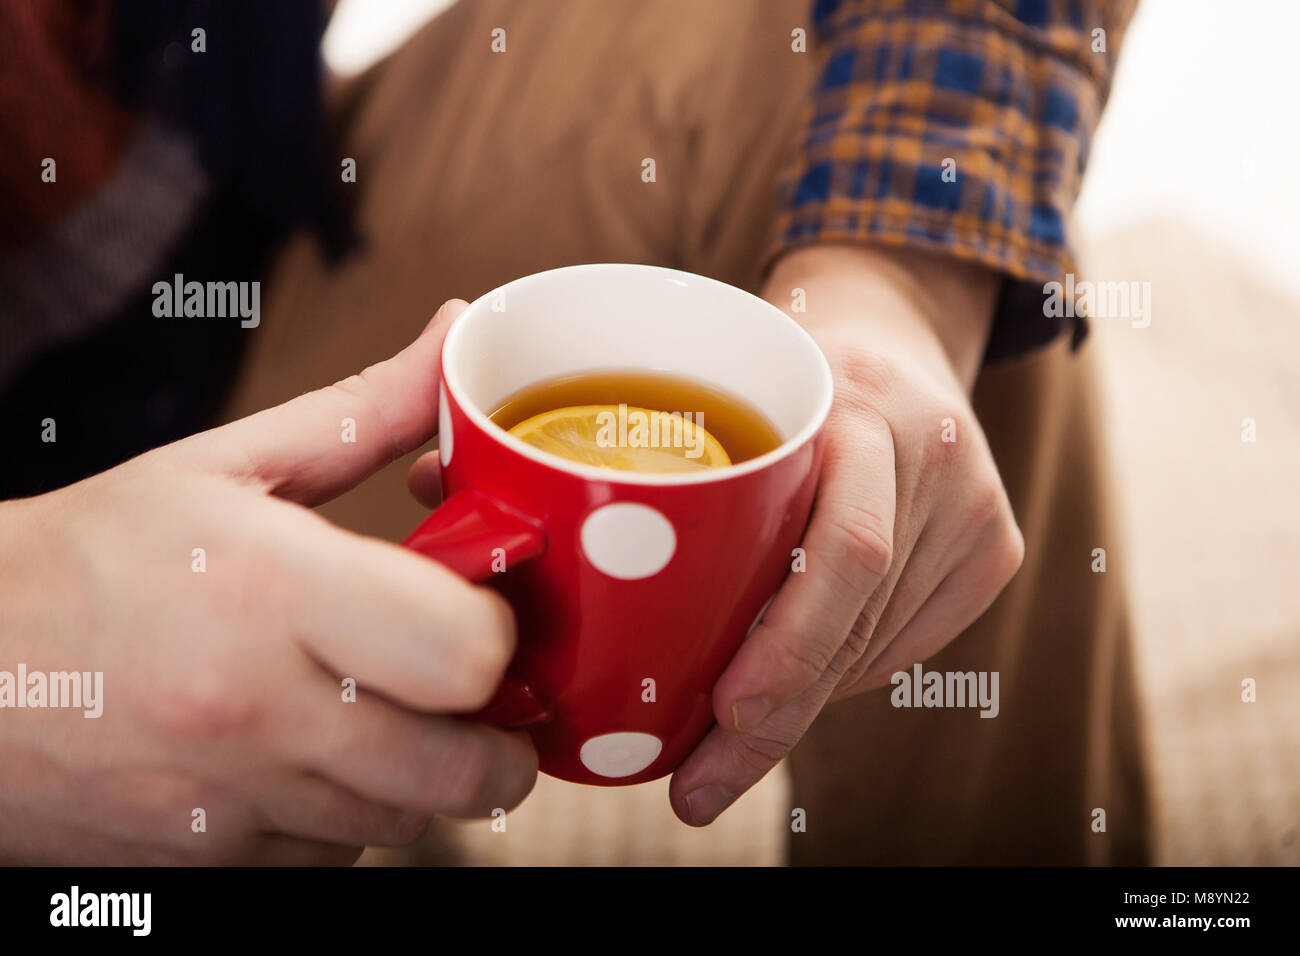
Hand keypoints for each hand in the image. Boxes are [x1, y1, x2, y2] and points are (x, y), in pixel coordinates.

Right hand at [0, 300, 536, 863]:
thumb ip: (364, 411)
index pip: (466, 652)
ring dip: (422, 772)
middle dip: (497, 734)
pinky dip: (348, 813)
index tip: (485, 613)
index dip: (500, 636)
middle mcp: (259, 712)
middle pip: (465, 770)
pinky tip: (309, 755)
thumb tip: (454, 337)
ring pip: (407, 820)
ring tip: (381, 708)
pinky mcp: (211, 862)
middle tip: (473, 687)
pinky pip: (335, 854)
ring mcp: (233, 803)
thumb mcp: (220, 465)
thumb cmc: (85, 560)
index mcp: (271, 591)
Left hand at [670, 245, 1024, 824]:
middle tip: (700, 786)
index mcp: (863, 404)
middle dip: (775, 718)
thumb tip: (546, 559)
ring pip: (876, 648)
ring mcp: (977, 507)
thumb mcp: (732, 384)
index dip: (788, 644)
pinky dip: (841, 675)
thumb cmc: (788, 369)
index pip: (845, 549)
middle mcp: (935, 456)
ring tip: (723, 753)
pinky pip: (905, 645)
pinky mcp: (996, 550)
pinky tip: (793, 684)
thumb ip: (682, 467)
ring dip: (798, 704)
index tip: (725, 712)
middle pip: (857, 620)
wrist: (897, 333)